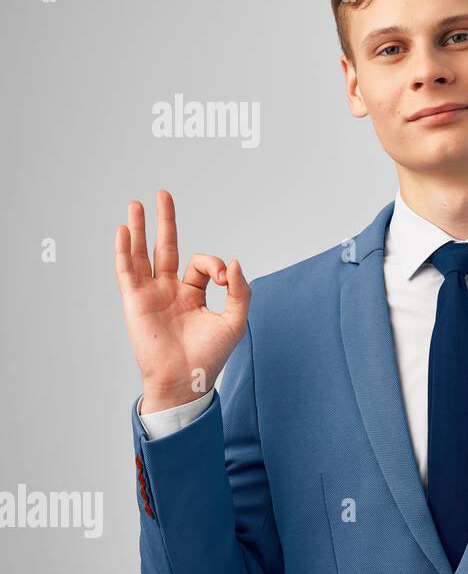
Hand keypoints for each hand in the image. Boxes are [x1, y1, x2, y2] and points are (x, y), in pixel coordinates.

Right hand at [115, 190, 250, 412]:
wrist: (185, 379)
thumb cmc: (210, 355)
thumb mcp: (235, 320)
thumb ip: (240, 291)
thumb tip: (234, 262)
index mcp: (193, 294)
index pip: (202, 265)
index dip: (215, 266)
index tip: (224, 279)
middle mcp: (170, 290)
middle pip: (166, 247)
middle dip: (166, 221)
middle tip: (163, 195)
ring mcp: (151, 293)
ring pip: (143, 253)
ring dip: (139, 228)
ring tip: (136, 203)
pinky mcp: (135, 300)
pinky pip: (127, 270)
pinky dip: (124, 250)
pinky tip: (123, 230)